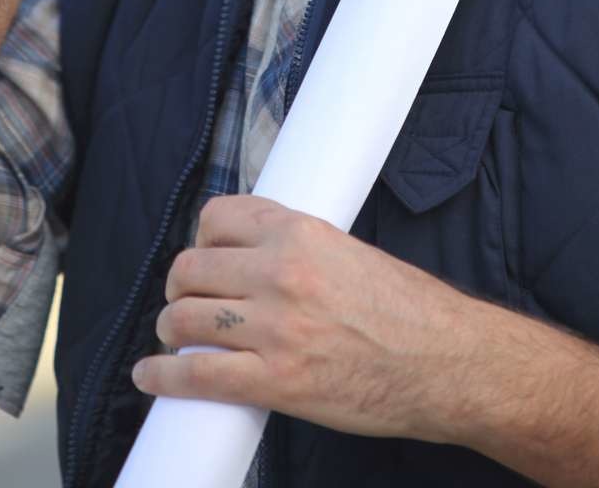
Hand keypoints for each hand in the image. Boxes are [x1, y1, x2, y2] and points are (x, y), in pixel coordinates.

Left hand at [134, 195, 477, 444]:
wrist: (446, 361)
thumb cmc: (408, 310)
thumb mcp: (350, 251)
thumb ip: (298, 248)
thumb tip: (253, 257)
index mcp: (301, 232)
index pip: (217, 217)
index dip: (202, 239)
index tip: (204, 255)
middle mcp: (281, 273)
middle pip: (191, 267)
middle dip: (181, 285)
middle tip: (187, 300)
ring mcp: (276, 329)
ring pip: (184, 318)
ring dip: (171, 329)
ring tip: (174, 338)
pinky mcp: (277, 381)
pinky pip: (197, 374)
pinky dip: (164, 376)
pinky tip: (152, 375)